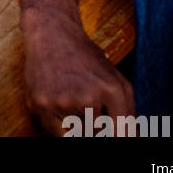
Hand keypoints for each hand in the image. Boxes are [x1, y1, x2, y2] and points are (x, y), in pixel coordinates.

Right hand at [21, 10, 136, 136]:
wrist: (51, 32)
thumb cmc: (85, 59)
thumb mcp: (115, 80)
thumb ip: (127, 115)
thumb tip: (130, 140)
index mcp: (111, 90)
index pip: (122, 134)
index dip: (119, 136)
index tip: (112, 132)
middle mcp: (87, 97)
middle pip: (98, 135)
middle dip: (96, 128)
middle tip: (88, 106)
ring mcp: (62, 102)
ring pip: (77, 135)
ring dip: (78, 126)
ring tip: (73, 101)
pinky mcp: (41, 105)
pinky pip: (57, 133)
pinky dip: (61, 126)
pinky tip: (60, 104)